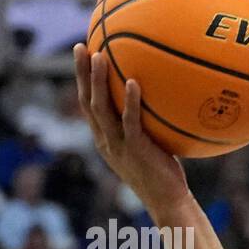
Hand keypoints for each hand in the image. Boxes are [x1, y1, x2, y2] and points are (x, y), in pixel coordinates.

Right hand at [73, 44, 189, 214]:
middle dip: (81, 73)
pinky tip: (134, 82)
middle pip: (86, 101)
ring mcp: (118, 145)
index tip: (82, 55)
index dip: (82, 80)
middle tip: (80, 46)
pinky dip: (131, 101)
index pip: (87, 105)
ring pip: (101, 108)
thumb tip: (161, 102)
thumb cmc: (163, 176)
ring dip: (98, 81)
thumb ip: (146, 127)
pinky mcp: (135, 150)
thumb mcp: (149, 148)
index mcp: (105, 139)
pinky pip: (130, 121)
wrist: (167, 202)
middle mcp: (105, 140)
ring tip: (99, 55)